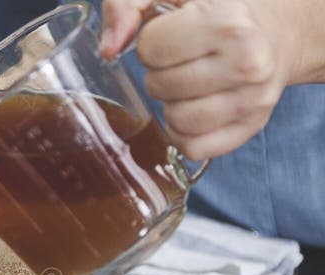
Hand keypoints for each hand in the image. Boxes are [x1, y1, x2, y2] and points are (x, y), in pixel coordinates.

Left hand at [100, 0, 305, 159]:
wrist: (278, 31)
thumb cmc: (218, 9)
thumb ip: (127, 3)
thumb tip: (109, 48)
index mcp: (227, 22)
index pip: (150, 49)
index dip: (151, 41)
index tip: (172, 35)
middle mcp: (246, 63)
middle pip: (158, 87)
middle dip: (160, 73)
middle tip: (183, 60)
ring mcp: (252, 101)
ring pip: (174, 122)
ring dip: (171, 104)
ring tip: (190, 83)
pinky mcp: (250, 128)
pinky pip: (193, 148)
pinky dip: (185, 132)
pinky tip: (195, 108)